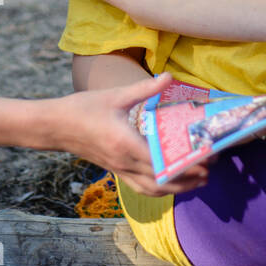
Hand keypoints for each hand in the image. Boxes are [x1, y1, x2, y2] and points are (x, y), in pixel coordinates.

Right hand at [49, 71, 208, 197]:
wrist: (55, 126)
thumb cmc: (83, 108)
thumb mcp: (115, 95)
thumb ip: (145, 88)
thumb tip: (169, 76)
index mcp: (125, 143)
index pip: (162, 161)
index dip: (186, 164)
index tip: (206, 160)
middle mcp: (124, 162)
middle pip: (162, 180)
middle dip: (189, 178)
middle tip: (210, 170)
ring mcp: (119, 170)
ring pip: (153, 189)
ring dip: (177, 188)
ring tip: (198, 181)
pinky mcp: (115, 172)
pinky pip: (141, 188)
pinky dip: (160, 189)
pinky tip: (172, 183)